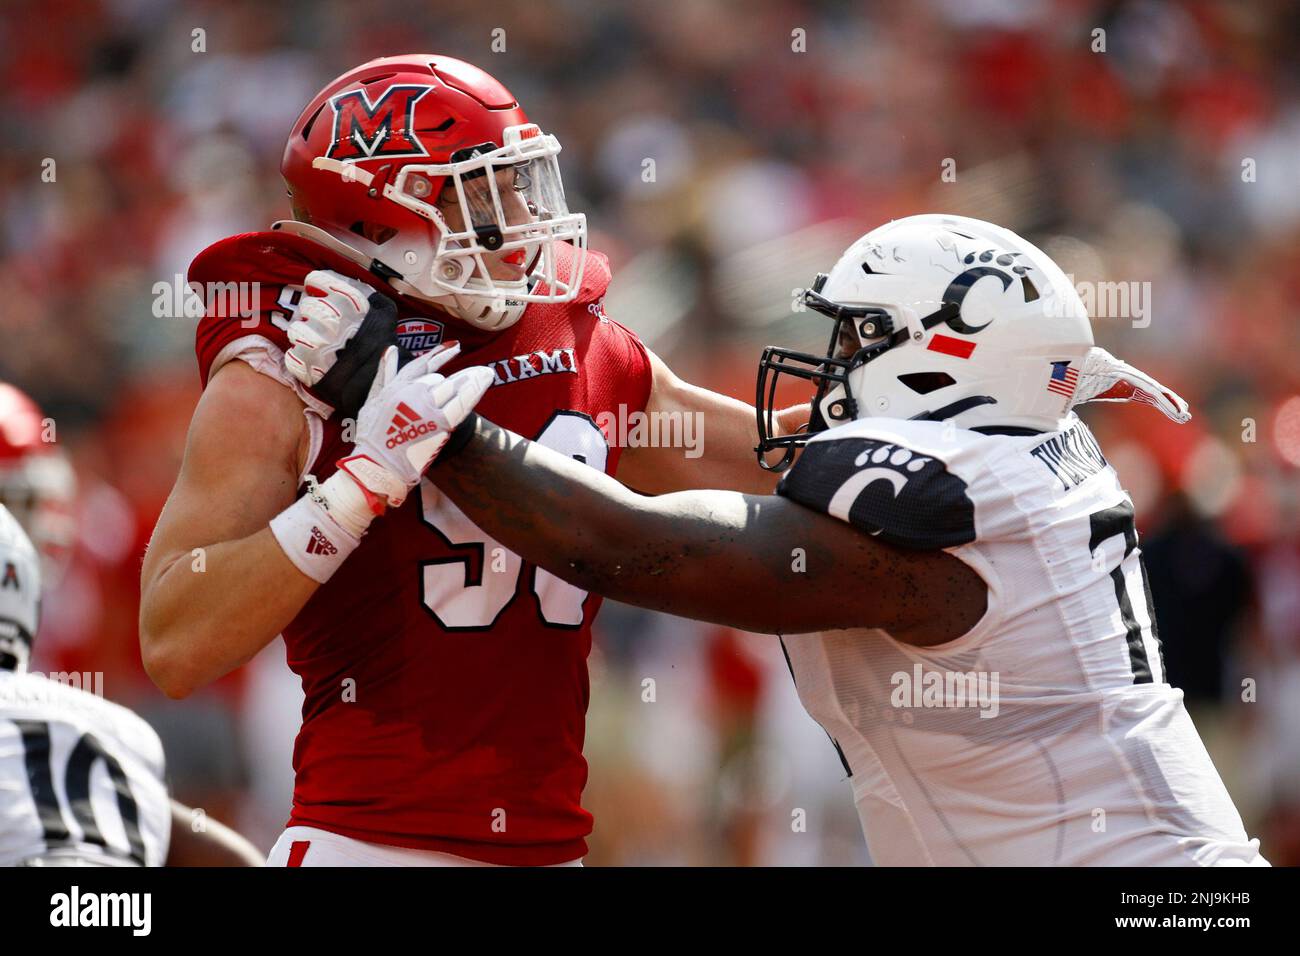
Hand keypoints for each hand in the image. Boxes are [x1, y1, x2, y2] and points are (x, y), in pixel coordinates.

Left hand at [285, 270, 403, 417]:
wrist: (382, 383)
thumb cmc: (384, 347)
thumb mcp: (384, 311)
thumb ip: (366, 294)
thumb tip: (348, 283)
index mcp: (348, 302)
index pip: (316, 279)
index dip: (316, 285)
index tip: (318, 291)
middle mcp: (330, 319)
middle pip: (306, 306)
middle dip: (313, 314)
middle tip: (324, 325)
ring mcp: (317, 343)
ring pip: (295, 330)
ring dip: (305, 336)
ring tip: (319, 344)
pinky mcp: (307, 366)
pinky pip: (292, 355)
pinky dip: (301, 359)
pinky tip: (316, 361)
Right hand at [337, 344, 494, 510]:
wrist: (377, 466)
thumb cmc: (372, 437)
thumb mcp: (372, 401)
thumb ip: (384, 374)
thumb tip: (390, 350)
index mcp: (396, 387)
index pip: (422, 365)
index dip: (438, 354)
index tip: (454, 346)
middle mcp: (411, 393)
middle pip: (439, 379)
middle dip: (455, 378)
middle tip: (477, 372)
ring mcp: (426, 407)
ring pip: (452, 388)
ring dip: (470, 380)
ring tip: (485, 374)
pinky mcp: (439, 423)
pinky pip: (461, 403)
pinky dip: (474, 390)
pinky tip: (484, 380)